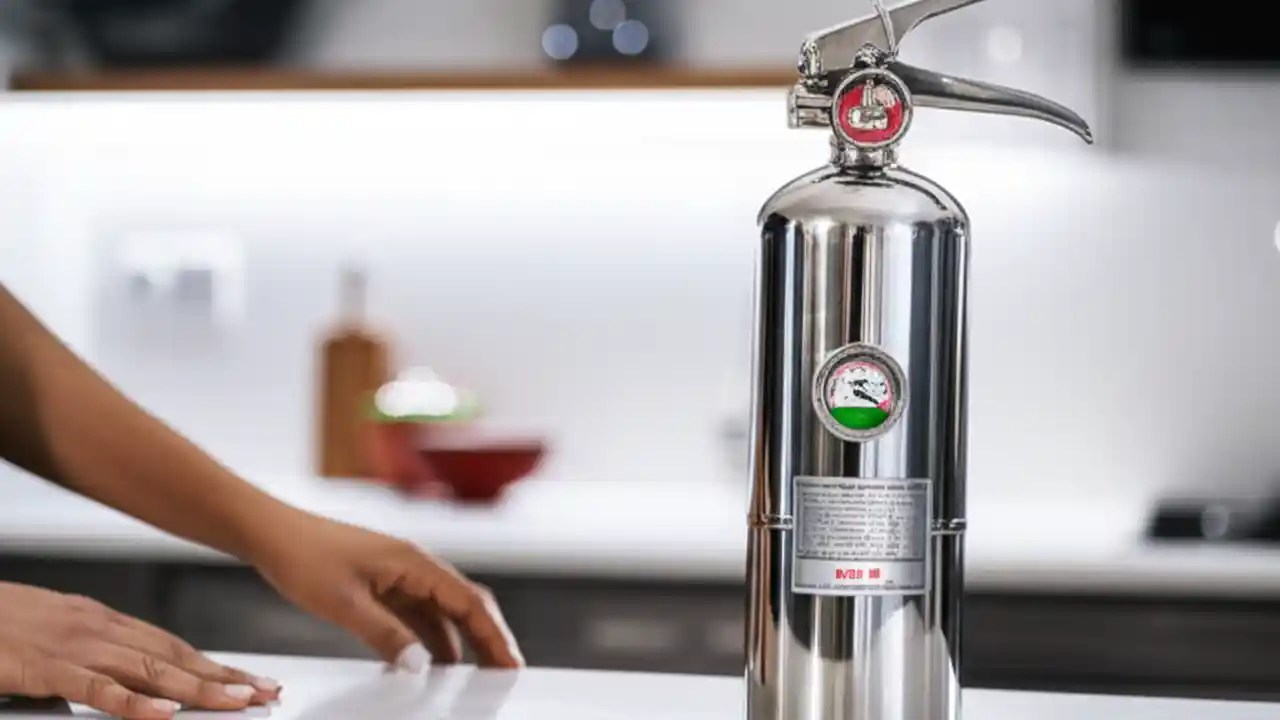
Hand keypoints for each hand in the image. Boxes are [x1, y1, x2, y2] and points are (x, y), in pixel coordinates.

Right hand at [0, 582, 278, 718]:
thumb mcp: (51, 640)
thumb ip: (88, 661)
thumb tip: (119, 686)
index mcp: (101, 622)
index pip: (172, 646)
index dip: (214, 664)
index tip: (249, 680)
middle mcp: (98, 629)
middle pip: (175, 656)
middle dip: (224, 677)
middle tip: (265, 692)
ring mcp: (75, 647)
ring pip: (152, 670)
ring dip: (200, 688)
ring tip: (239, 702)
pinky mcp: (47, 668)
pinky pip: (98, 688)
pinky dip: (135, 702)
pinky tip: (165, 713)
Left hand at [250, 512, 522, 670]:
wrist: (270, 533)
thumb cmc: (303, 557)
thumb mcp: (344, 603)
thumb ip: (386, 635)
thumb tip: (420, 666)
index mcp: (414, 562)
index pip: (470, 601)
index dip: (494, 634)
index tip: (511, 662)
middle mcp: (414, 565)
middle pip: (465, 604)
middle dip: (487, 638)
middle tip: (504, 672)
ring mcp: (399, 574)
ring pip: (442, 611)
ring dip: (460, 642)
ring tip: (472, 675)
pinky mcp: (382, 584)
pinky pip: (417, 614)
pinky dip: (429, 638)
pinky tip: (428, 662)